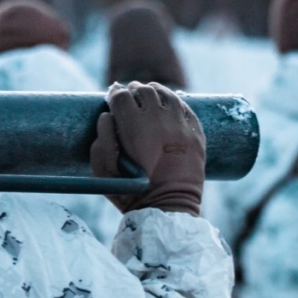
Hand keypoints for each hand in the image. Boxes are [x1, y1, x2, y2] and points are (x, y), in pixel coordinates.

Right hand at [90, 82, 205, 215]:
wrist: (170, 206)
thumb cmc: (132, 193)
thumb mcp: (104, 173)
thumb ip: (101, 141)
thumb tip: (106, 115)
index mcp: (134, 127)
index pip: (121, 96)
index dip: (114, 95)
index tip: (112, 100)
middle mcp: (159, 120)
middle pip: (144, 90)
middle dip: (133, 92)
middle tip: (129, 100)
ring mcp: (181, 124)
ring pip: (166, 94)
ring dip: (154, 93)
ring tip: (148, 100)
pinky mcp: (197, 132)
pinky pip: (185, 106)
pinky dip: (174, 102)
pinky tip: (167, 106)